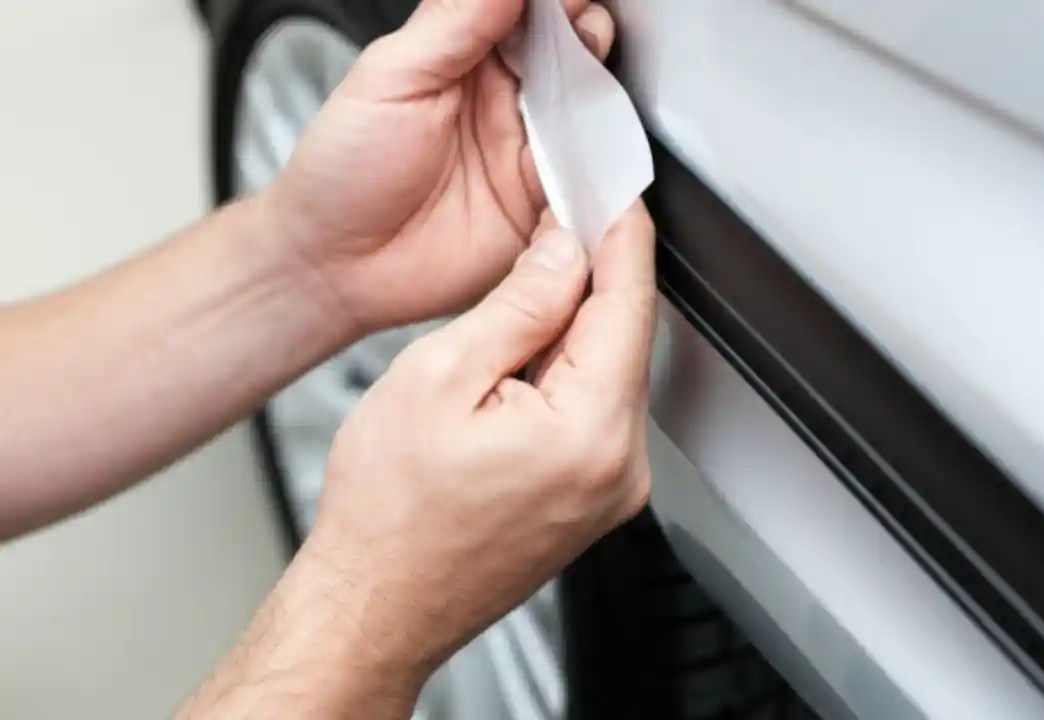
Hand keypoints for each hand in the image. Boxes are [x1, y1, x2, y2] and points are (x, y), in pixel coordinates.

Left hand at [265, 0, 616, 334]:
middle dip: (588, 39)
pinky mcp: (545, 209)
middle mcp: (507, 102)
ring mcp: (530, 155)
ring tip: (588, 96)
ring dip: (599, 101)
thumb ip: (454, 22)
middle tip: (584, 39)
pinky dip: (601, 170)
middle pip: (571, 56)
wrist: (339, 269)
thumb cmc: (343, 172)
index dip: (554, 3)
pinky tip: (593, 155)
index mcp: (467, 54)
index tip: (567, 1)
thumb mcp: (391, 77)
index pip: (527, 12)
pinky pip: (590, 183)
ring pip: (590, 115)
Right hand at [303, 203, 655, 674]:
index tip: (610, 193)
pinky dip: (569, 372)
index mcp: (588, 432)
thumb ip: (517, 305)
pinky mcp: (595, 500)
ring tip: (519, 300)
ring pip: (610, 372)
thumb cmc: (389, 516)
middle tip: (555, 226)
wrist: (375, 605)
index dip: (619, 234)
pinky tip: (523, 360)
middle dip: (592, 276)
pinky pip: (597, 413)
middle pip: (625, 336)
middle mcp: (619, 467)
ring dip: (575, 326)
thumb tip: (562, 252)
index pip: (628, 302)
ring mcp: (611, 489)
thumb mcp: (438, 376)